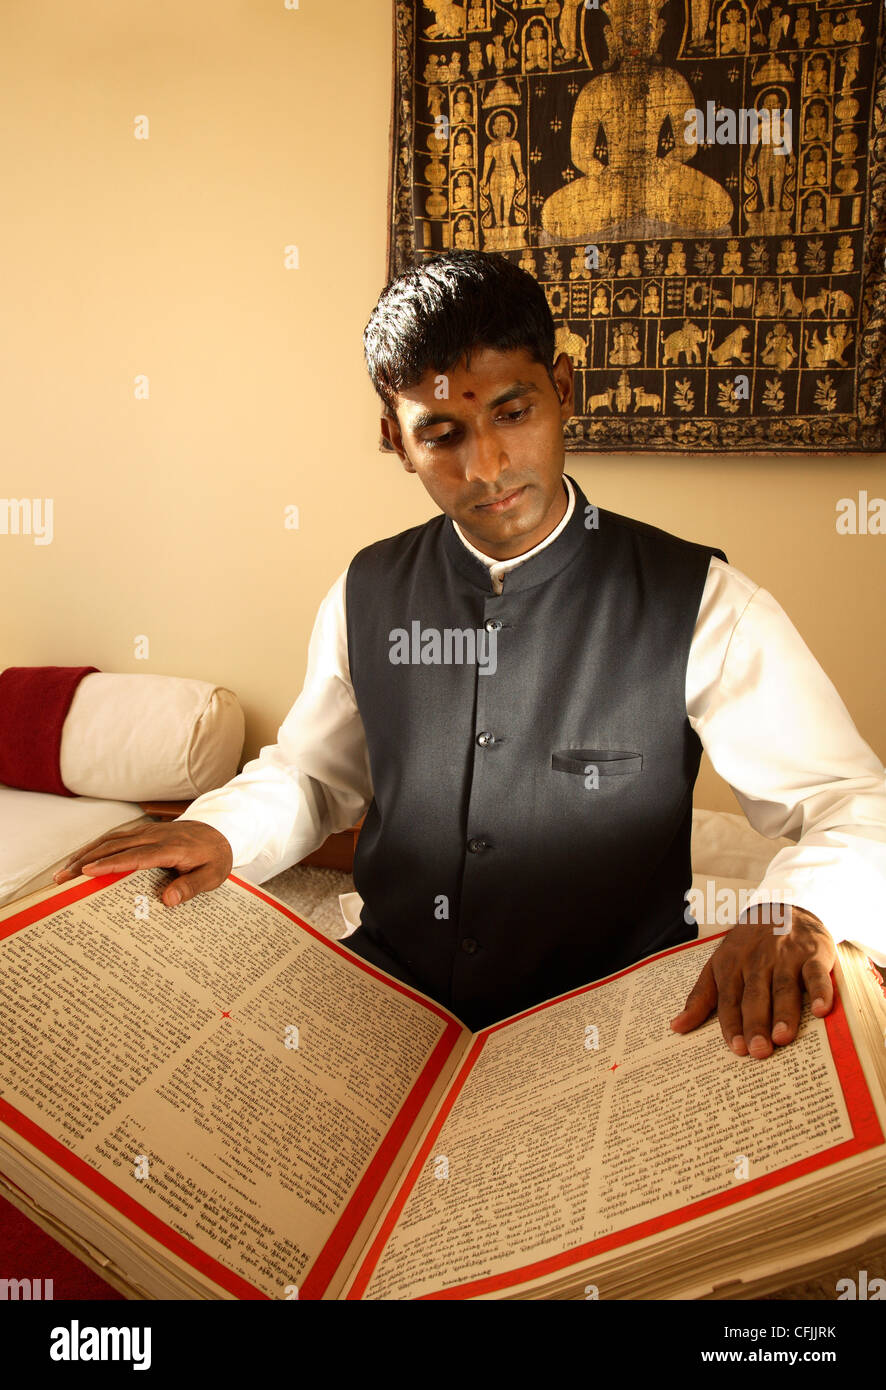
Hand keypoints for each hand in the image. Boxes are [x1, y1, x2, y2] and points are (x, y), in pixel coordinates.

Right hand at [52, 820, 233, 907]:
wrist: (221, 830)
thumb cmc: (215, 856)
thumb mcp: (212, 875)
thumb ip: (191, 887)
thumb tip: (168, 900)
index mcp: (171, 848)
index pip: (136, 856)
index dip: (111, 864)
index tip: (88, 871)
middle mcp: (154, 836)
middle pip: (115, 846)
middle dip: (86, 861)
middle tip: (63, 878)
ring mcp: (147, 832)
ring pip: (110, 840)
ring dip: (85, 853)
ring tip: (63, 871)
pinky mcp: (142, 832)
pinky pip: (115, 837)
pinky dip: (94, 847)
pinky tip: (80, 858)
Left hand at [669, 904, 836, 1058]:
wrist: (780, 907)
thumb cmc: (746, 947)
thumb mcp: (718, 965)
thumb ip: (700, 997)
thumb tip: (676, 1027)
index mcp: (731, 966)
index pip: (729, 999)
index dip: (732, 1024)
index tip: (736, 1048)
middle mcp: (757, 962)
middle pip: (756, 996)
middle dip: (756, 1023)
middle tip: (758, 1051)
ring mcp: (785, 957)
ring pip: (784, 987)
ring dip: (784, 1012)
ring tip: (783, 1037)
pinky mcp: (812, 955)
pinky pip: (816, 974)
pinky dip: (820, 991)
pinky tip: (822, 1010)